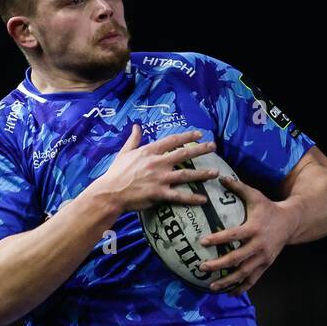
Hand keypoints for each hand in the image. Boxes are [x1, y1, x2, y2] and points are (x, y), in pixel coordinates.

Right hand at [95, 124, 220, 213]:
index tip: (199, 134)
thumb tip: (136, 126)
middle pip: (184, 154)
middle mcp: (158, 162)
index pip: (172, 141)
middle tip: (214, 147)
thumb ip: (133, 139)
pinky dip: (192, 198)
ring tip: (215, 173)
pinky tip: (203, 199)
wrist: (110, 192)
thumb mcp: (124, 152)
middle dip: (201, 150)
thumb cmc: (116, 173)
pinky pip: (179, 196)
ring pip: (186, 174)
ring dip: (202, 174)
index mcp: (150, 151)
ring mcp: (159, 178)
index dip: (187, 136)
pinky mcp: (159, 193)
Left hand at [198, 176, 298, 294]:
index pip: (234, 235)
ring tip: (211, 286)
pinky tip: (229, 293)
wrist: (291, 222)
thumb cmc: (268, 208)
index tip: (203, 242)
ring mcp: (263, 257)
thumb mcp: (255, 196)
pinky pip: (253, 279)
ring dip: (227, 281)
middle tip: (202, 267)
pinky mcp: (266, 265)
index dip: (218, 239)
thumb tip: (220, 177)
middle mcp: (259, 245)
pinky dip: (241, 287)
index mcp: (254, 228)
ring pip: (243, 273)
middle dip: (218, 265)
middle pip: (236, 258)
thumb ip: (238, 187)